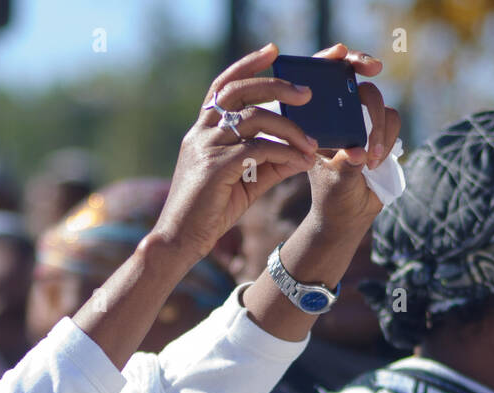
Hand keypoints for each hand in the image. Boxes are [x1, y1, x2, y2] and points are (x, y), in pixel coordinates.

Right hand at [150, 43, 318, 264]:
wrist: (181, 240)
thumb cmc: (211, 210)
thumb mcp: (247, 181)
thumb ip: (273, 163)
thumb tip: (306, 152)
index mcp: (204, 130)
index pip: (224, 86)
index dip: (248, 65)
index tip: (273, 51)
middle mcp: (202, 132)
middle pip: (238, 91)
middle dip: (275, 84)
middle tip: (306, 92)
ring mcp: (206, 147)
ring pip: (253, 119)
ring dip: (288, 127)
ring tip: (312, 141)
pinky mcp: (215, 167)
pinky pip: (257, 150)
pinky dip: (284, 152)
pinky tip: (301, 161)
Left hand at [305, 43, 401, 230]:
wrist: (347, 216)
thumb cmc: (331, 196)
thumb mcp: (334, 183)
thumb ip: (346, 166)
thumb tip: (359, 152)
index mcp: (318, 118)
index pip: (325, 78)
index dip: (337, 60)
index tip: (350, 58)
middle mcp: (340, 114)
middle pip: (360, 87)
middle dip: (372, 100)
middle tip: (381, 115)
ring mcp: (362, 122)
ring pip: (381, 106)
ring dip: (380, 130)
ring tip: (372, 160)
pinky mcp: (381, 132)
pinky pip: (392, 121)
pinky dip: (388, 139)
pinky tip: (377, 162)